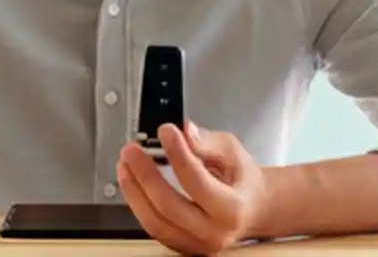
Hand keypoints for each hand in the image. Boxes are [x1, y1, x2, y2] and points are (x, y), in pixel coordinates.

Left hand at [117, 121, 271, 255]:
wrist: (251, 208)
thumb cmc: (242, 180)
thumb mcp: (233, 153)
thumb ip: (209, 143)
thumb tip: (186, 133)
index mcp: (232, 209)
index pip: (197, 182)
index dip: (178, 155)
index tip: (165, 132)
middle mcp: (214, 233)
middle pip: (169, 207)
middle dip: (145, 175)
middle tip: (132, 150)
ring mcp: (196, 244)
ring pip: (155, 223)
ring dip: (134, 191)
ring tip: (125, 164)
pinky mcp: (182, 245)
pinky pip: (154, 227)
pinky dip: (138, 203)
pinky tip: (132, 181)